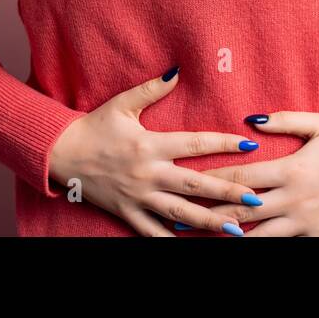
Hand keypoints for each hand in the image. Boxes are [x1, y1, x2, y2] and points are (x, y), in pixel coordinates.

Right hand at [47, 69, 262, 236]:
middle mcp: (148, 173)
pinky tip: (194, 246)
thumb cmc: (94, 126)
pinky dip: (172, 240)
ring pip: (180, 213)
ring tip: (237, 229)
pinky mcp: (127, 213)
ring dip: (210, 222)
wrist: (62, 154)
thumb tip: (177, 71)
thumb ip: (152, 90)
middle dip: (228, 192)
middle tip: (257, 198)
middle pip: (195, 185)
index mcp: (150, 144)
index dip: (223, 144)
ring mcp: (138, 197)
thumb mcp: (122, 104)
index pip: (194, 144)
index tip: (249, 145)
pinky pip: (153, 233)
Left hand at [196, 111, 318, 235]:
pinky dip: (261, 247)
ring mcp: (302, 220)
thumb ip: (283, 121)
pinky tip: (243, 247)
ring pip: (258, 236)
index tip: (188, 181)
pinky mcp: (314, 236)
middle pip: (241, 210)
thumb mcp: (317, 124)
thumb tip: (249, 119)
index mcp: (288, 169)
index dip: (212, 180)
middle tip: (181, 218)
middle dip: (209, 214)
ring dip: (230, 237)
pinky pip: (283, 245)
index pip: (240, 177)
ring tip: (206, 239)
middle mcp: (291, 198)